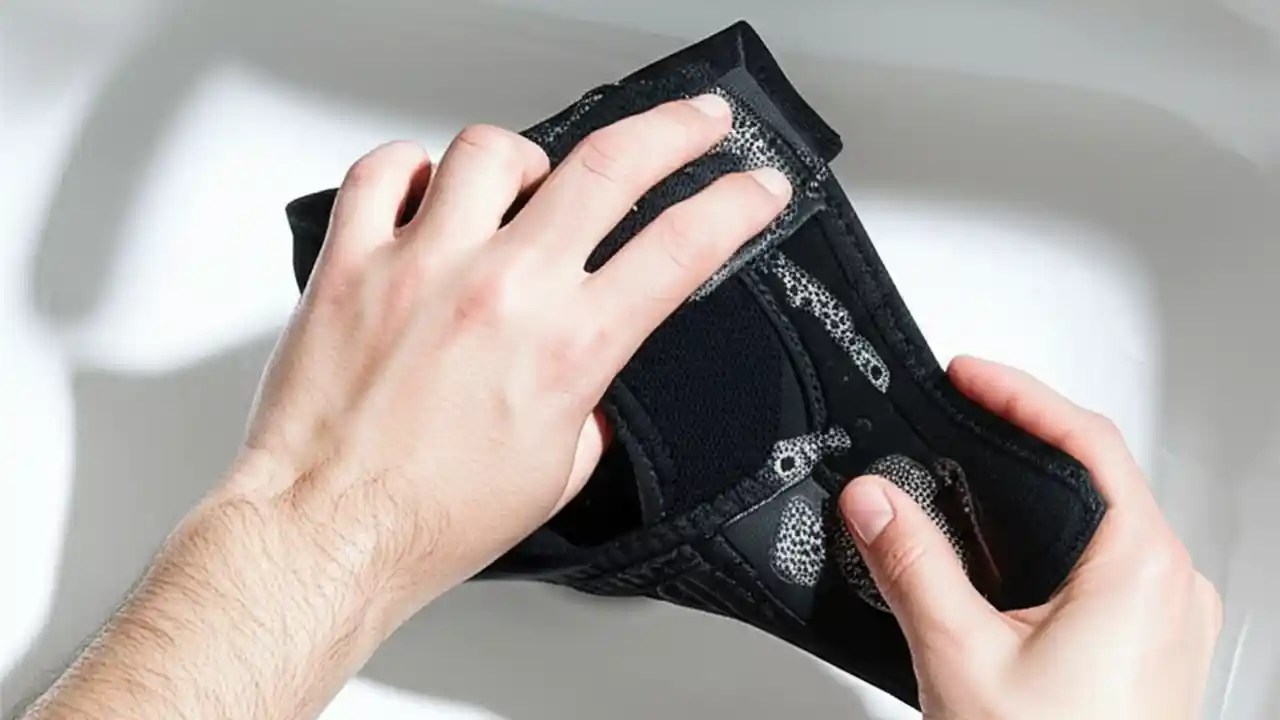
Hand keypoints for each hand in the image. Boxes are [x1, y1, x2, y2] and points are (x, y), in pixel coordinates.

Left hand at [229, 94, 790, 616]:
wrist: (327, 534)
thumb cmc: (430, 517)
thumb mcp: (556, 472)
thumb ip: (586, 405)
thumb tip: (586, 376)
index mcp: (567, 348)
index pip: (682, 246)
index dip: (737, 204)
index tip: (757, 186)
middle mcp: (502, 292)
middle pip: (610, 164)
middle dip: (675, 128)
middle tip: (698, 121)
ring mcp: (423, 267)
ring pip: (492, 149)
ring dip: (526, 159)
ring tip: (525, 186)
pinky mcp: (352, 264)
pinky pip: (385, 170)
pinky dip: (415, 167)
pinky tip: (429, 190)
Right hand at [840, 357, 1221, 718]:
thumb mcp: (962, 657)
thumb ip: (912, 565)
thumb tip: (875, 500)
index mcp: (1139, 571)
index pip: (1086, 442)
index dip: (1021, 395)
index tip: (971, 374)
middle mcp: (1170, 589)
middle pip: (1099, 475)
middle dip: (1025, 438)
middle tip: (967, 411)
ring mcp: (1168, 623)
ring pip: (1103, 524)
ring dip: (1038, 494)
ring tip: (978, 477)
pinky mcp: (1153, 652)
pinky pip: (1108, 569)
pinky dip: (1054, 544)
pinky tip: (1009, 560)